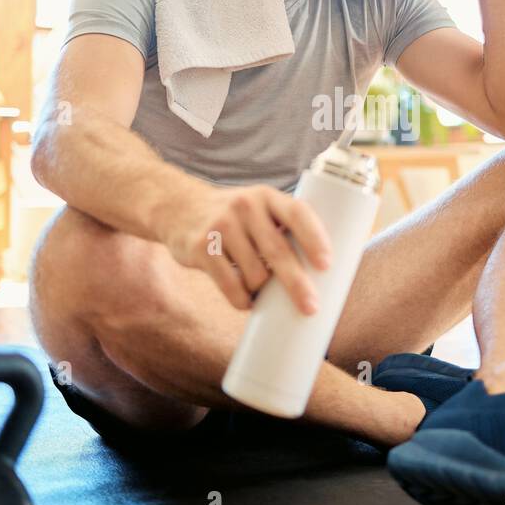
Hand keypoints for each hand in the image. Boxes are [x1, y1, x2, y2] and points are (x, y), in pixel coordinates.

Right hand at [158, 183, 331, 314]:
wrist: (178, 208)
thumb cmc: (233, 216)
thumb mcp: (258, 208)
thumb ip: (283, 228)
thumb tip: (320, 271)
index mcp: (266, 196)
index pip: (297, 213)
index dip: (315, 238)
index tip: (327, 264)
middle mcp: (244, 207)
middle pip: (278, 252)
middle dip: (297, 284)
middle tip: (311, 307)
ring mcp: (220, 226)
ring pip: (254, 275)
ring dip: (261, 290)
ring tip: (259, 288)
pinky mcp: (201, 248)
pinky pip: (230, 286)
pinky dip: (242, 300)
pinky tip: (246, 301)